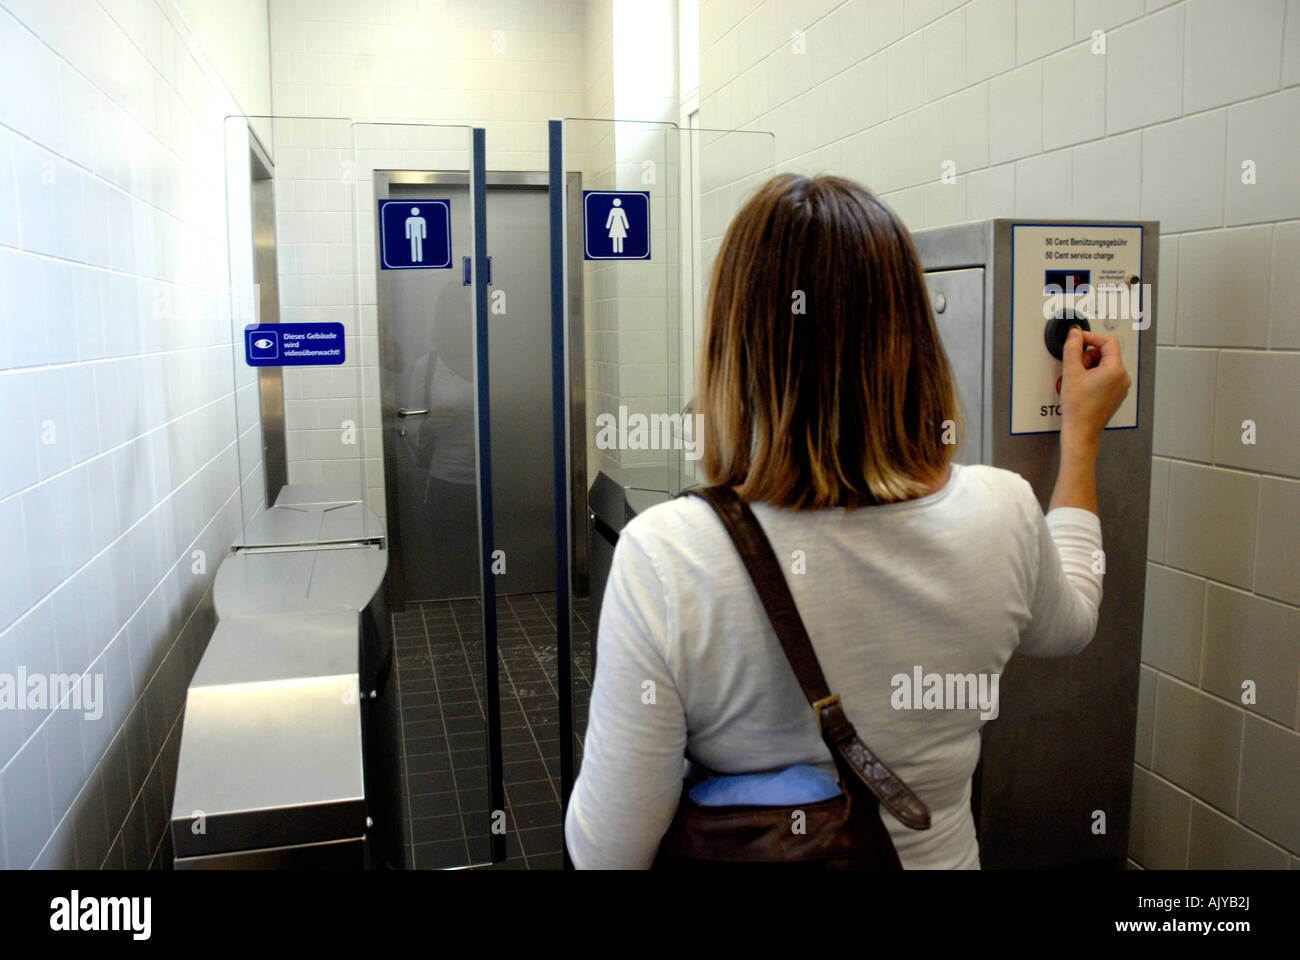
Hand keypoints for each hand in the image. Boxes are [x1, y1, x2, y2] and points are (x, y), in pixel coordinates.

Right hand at [1059, 327, 1130, 451]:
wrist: (1081, 431)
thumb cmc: (1078, 409)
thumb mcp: (1071, 373)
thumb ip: (1072, 348)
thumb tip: (1075, 334)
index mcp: (1116, 370)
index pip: (1108, 341)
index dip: (1091, 337)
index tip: (1078, 340)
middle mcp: (1123, 377)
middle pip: (1106, 353)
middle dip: (1088, 356)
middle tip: (1076, 367)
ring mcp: (1121, 387)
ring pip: (1105, 365)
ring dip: (1090, 366)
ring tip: (1079, 380)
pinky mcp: (1116, 393)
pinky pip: (1107, 376)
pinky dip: (1094, 376)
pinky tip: (1083, 387)